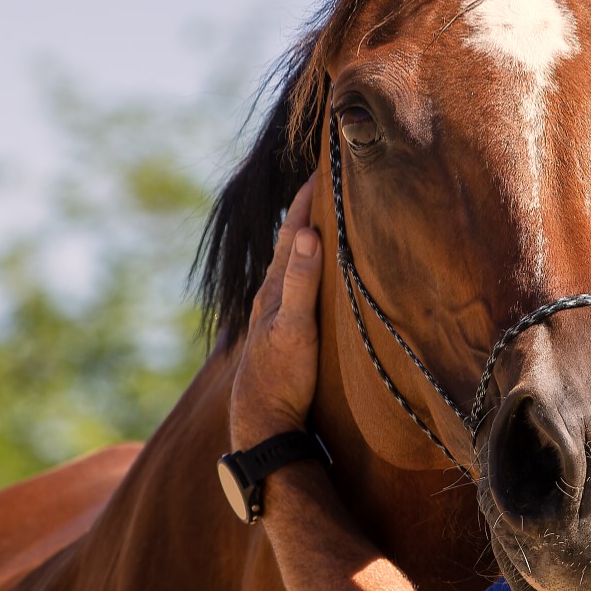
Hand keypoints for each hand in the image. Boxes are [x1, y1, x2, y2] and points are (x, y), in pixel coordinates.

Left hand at [230, 177, 323, 451]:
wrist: (263, 424)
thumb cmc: (281, 378)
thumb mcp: (294, 328)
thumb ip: (301, 282)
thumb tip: (305, 232)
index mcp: (274, 288)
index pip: (293, 230)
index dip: (308, 198)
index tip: (325, 166)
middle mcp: (271, 296)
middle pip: (290, 242)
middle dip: (308, 210)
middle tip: (326, 180)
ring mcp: (275, 315)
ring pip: (291, 265)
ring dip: (306, 239)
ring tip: (322, 218)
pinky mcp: (283, 334)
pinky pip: (296, 288)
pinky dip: (307, 270)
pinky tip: (311, 278)